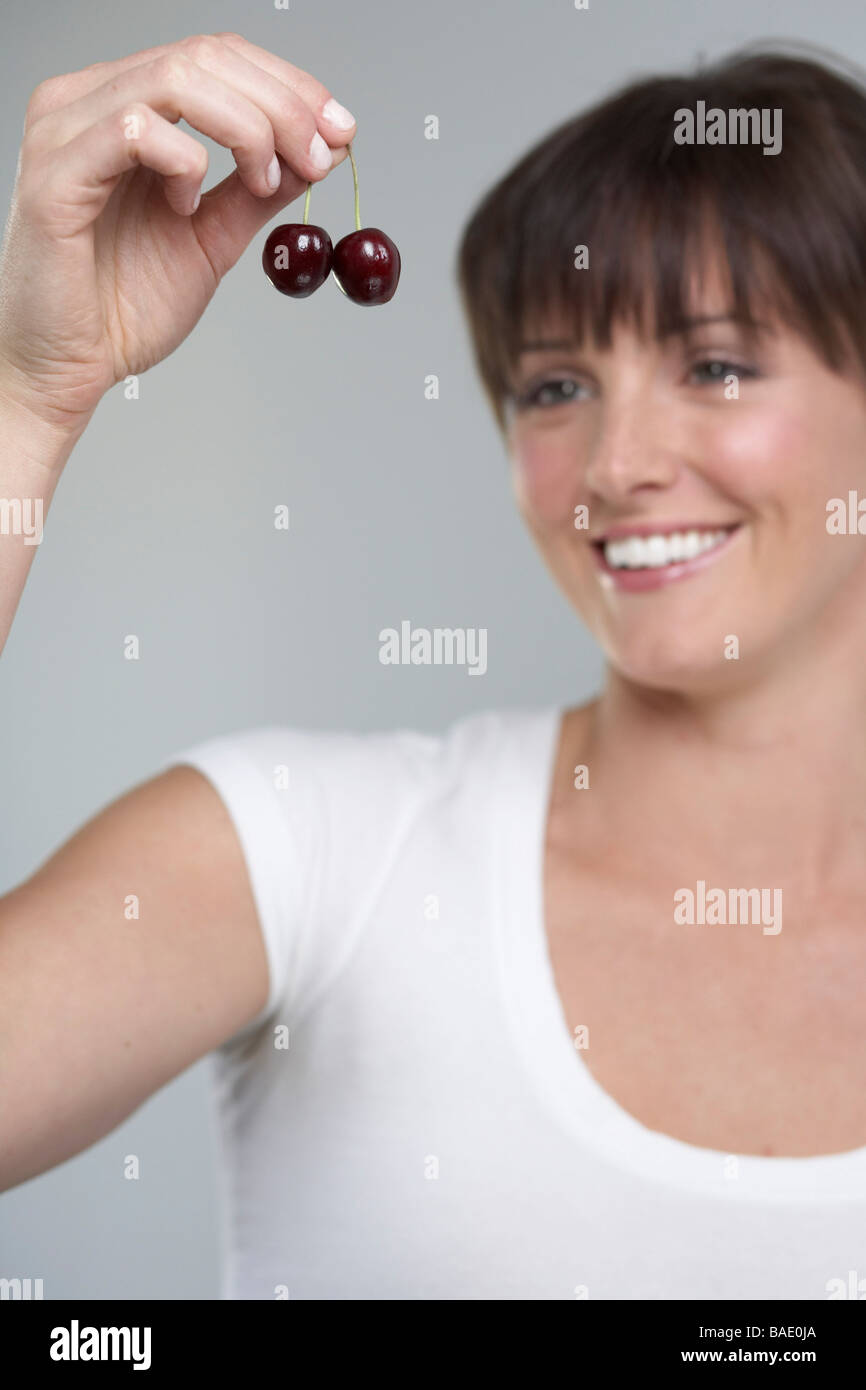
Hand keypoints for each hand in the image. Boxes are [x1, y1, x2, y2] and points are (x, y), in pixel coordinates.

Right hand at [0, 32, 355, 432]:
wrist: (72, 368)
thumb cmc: (121, 306)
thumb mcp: (214, 237)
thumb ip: (259, 189)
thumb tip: (325, 149)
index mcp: (126, 106)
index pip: (216, 56)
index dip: (288, 84)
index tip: (339, 130)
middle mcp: (90, 102)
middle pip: (204, 56)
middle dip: (282, 104)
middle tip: (318, 157)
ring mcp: (67, 132)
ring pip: (177, 78)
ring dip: (246, 126)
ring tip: (265, 181)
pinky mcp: (57, 175)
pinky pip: (136, 130)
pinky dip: (186, 162)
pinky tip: (188, 207)